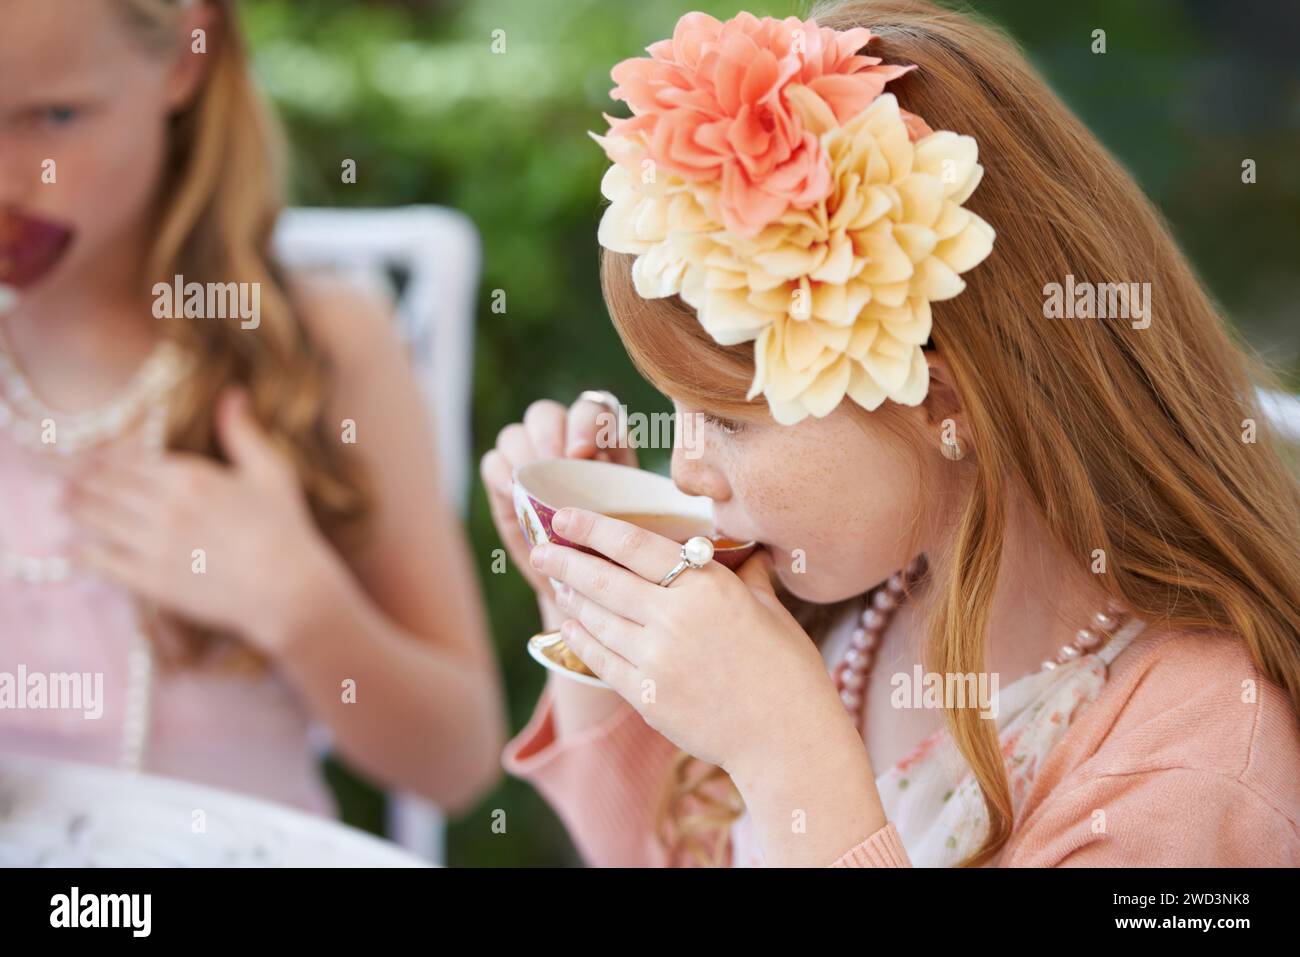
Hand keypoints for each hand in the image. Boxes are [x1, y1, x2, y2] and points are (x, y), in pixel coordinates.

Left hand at [67, 387, 340, 652]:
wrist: (289, 590)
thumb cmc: (285, 528)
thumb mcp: (271, 471)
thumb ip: (243, 432)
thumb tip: (232, 393)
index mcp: (191, 476)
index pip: (130, 458)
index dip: (104, 456)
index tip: (90, 456)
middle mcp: (165, 506)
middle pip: (106, 486)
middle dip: (82, 479)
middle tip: (67, 478)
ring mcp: (155, 545)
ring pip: (99, 519)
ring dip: (77, 508)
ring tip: (66, 503)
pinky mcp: (153, 580)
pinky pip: (104, 562)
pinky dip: (83, 552)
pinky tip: (73, 548)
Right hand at [480, 396, 636, 625]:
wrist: (595, 601)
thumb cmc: (633, 566)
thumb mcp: (651, 535)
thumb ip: (655, 511)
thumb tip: (698, 501)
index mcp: (608, 450)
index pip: (595, 410)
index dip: (589, 422)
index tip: (586, 453)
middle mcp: (567, 452)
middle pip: (549, 413)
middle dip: (552, 431)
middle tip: (558, 462)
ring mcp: (533, 469)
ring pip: (518, 432)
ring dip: (523, 449)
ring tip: (532, 479)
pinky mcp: (506, 489)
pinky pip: (494, 462)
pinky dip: (500, 472)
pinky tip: (513, 492)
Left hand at [528, 506, 854, 777]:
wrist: (787, 738)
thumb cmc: (788, 670)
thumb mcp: (770, 608)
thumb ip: (747, 575)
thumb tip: (745, 550)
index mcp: (707, 587)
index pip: (634, 546)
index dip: (593, 528)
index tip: (565, 516)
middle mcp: (674, 618)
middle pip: (603, 580)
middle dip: (565, 561)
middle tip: (541, 549)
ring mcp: (656, 659)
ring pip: (597, 619)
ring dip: (571, 598)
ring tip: (557, 584)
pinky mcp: (647, 695)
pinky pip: (601, 659)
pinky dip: (581, 638)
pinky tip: (571, 625)